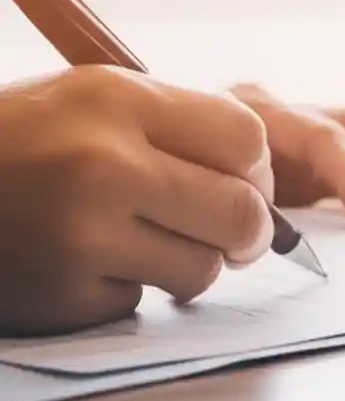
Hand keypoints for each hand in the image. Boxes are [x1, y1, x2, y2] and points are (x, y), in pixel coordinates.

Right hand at [0, 67, 274, 335]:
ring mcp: (80, 237)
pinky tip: (82, 262)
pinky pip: (139, 301)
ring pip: (201, 270)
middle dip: (246, 231)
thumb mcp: (92, 99)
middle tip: (228, 233)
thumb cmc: (20, 140)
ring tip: (140, 241)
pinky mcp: (61, 297)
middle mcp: (102, 165)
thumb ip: (179, 127)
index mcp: (116, 99)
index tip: (242, 180)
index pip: (246, 139)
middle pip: (241, 213)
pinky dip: (123, 287)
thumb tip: (265, 184)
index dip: (256, 168)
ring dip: (185, 263)